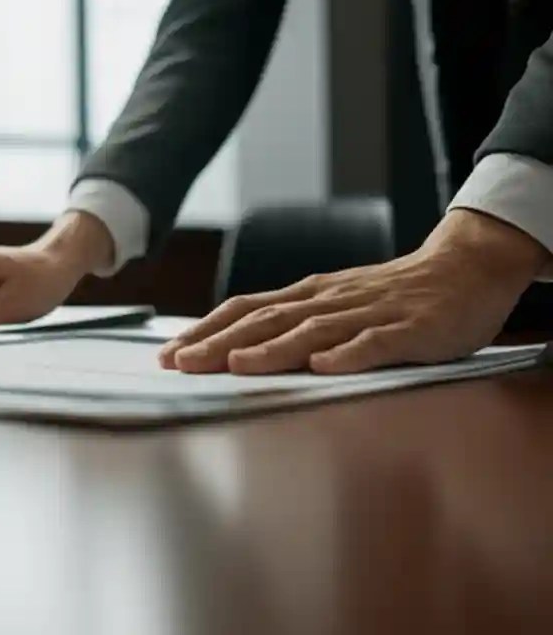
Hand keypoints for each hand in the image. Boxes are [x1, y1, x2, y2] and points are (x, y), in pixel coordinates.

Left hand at [159, 209, 548, 374]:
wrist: (464, 268)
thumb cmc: (392, 295)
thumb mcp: (334, 304)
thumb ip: (291, 323)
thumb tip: (236, 347)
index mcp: (308, 297)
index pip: (245, 310)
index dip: (206, 331)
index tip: (169, 354)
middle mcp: (330, 300)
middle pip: (267, 320)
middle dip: (221, 343)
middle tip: (182, 363)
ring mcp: (369, 313)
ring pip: (314, 330)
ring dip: (274, 348)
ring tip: (238, 365)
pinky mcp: (409, 328)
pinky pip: (377, 341)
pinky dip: (349, 353)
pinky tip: (326, 365)